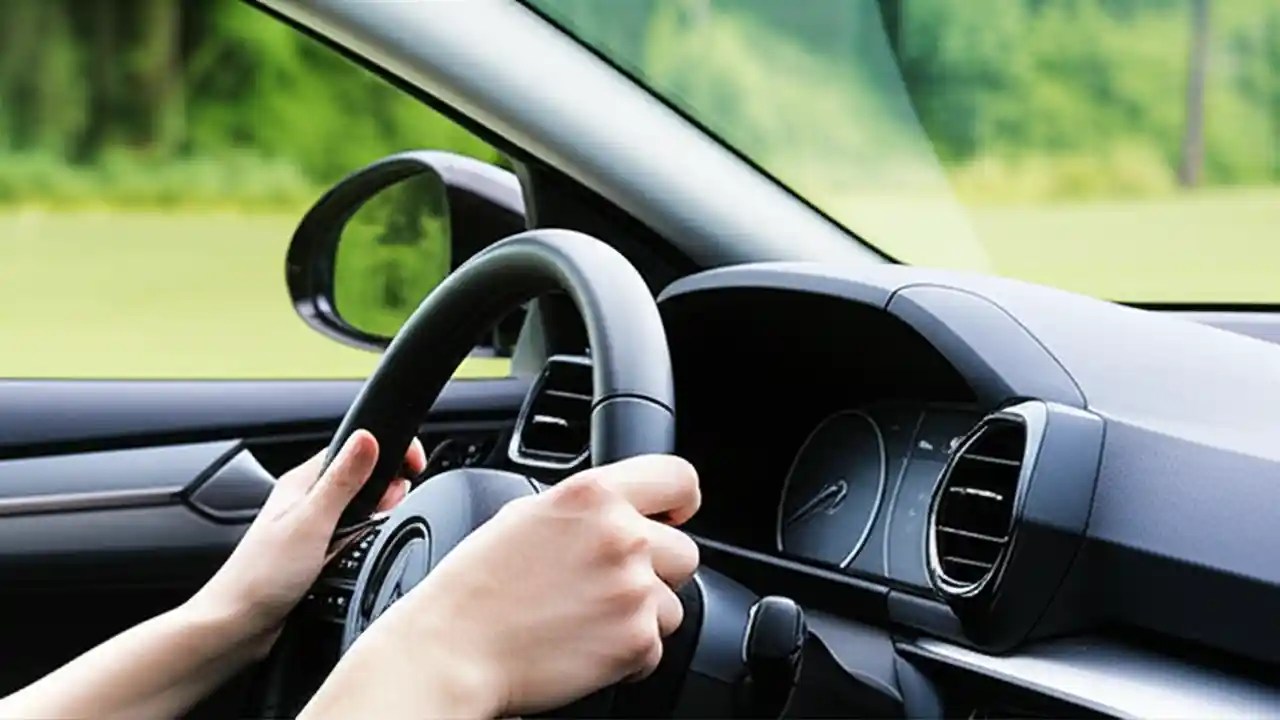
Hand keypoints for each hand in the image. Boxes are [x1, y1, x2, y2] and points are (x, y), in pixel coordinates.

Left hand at [190, 430, 425, 647]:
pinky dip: (365, 542)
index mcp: (304, 481)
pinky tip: (359, 555)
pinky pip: (354, 537)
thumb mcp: (312, 522)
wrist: (238, 626)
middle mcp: (309, 499)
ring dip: (375, 520)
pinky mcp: (319, 552)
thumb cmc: (260, 576)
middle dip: (385, 492)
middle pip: (365, 478)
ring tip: (366, 537)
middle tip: (384, 511)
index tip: (410, 466)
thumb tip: (367, 437)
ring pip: (362, 510)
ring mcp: (314, 526)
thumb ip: (343, 480)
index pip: (355, 446)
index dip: (386, 450)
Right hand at [302, 454, 700, 719]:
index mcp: (593, 495)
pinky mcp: (635, 641)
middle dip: (655, 572)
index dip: (682, 500)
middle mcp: (621, 536)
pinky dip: (627, 655)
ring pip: (672, 603)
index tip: (675, 516)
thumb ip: (587, 507)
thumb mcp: (528, 514)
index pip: (680, 478)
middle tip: (606, 587)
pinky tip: (583, 646)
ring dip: (640, 616)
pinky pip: (656, 647)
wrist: (453, 649)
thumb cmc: (477, 586)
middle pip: (683, 551)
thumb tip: (624, 509)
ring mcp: (633, 590)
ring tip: (586, 619)